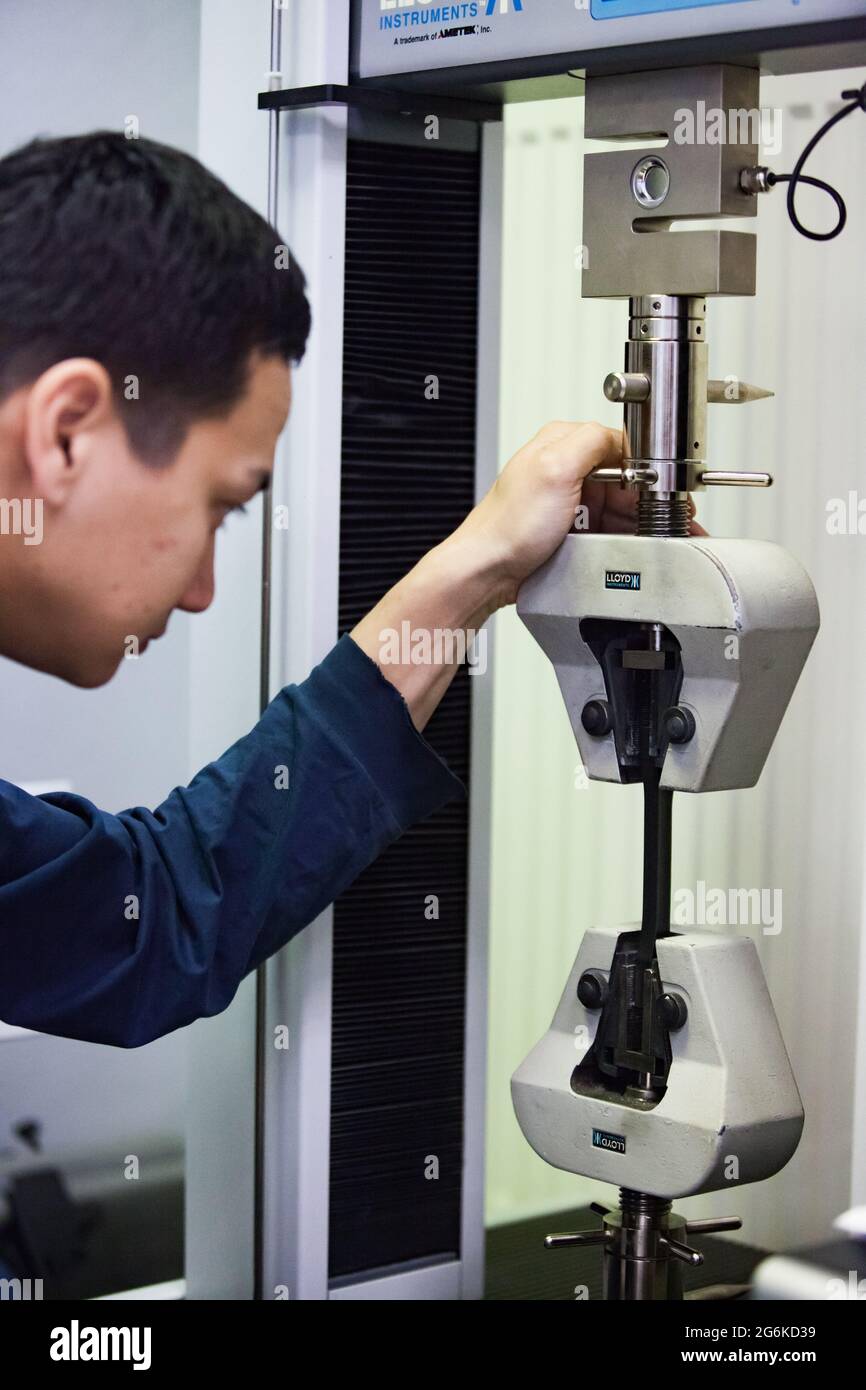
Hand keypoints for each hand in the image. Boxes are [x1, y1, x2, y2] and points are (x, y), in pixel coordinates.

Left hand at [452, 419, 705, 608]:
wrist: (486, 570)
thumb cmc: (508, 525)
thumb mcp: (555, 468)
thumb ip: (593, 440)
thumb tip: (625, 436)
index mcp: (562, 443)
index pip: (623, 446)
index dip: (648, 469)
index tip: (663, 492)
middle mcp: (565, 468)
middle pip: (625, 480)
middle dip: (647, 503)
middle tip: (666, 524)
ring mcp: (567, 500)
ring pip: (618, 508)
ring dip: (638, 525)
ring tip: (655, 541)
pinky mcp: (568, 527)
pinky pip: (605, 529)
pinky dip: (621, 540)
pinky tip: (631, 551)